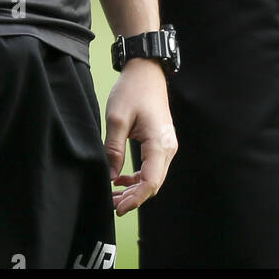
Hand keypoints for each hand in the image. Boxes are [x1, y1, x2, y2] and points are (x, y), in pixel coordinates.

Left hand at [103, 59, 176, 214]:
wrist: (146, 70)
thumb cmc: (132, 90)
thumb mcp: (117, 119)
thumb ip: (113, 150)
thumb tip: (110, 177)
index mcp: (159, 143)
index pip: (150, 182)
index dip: (135, 200)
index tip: (117, 208)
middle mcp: (168, 147)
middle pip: (153, 183)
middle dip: (133, 198)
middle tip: (111, 205)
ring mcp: (166, 144)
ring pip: (153, 177)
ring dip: (134, 189)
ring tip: (113, 195)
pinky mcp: (161, 142)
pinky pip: (152, 167)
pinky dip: (137, 177)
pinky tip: (120, 179)